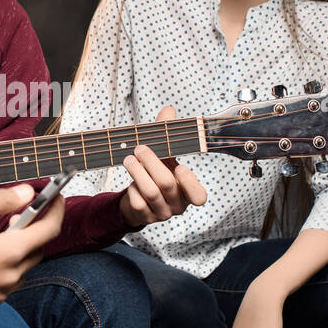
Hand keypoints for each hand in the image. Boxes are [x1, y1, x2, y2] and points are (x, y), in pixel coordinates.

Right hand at [0, 184, 63, 321]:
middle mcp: (9, 278)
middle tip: (17, 216)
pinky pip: (1, 289)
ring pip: (19, 271)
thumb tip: (27, 193)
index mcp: (7, 253)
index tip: (57, 197)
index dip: (56, 210)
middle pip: (36, 251)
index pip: (49, 230)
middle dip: (32, 232)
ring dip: (14, 255)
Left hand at [118, 106, 208, 227]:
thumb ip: (168, 134)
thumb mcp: (165, 156)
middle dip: (152, 163)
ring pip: (150, 193)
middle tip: (140, 148)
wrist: (138, 199)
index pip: (199, 197)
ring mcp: (161, 213)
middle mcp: (177, 205)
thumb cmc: (156, 174)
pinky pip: (138, 203)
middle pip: (167, 184)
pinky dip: (132, 189)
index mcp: (188, 192)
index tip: (180, 166)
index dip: (190, 183)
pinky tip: (130, 181)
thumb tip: (168, 110)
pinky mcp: (145, 218)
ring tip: (129, 158)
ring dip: (138, 172)